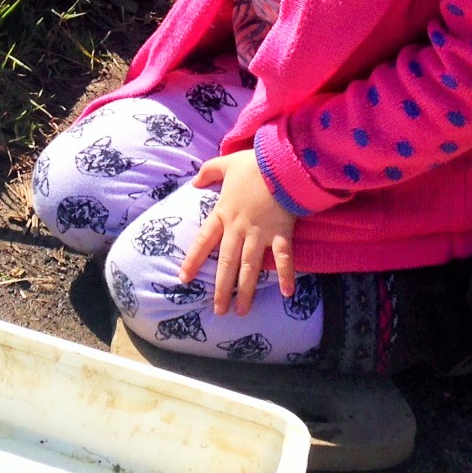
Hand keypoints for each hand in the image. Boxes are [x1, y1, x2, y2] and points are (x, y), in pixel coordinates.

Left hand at [180, 150, 297, 314]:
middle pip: (227, 262)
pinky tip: (288, 294)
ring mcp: (260, 233)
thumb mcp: (225, 164)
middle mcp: (239, 228)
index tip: (184, 279)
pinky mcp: (282, 233)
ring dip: (245, 291)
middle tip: (219, 310)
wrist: (281, 161)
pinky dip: (286, 275)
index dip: (193, 260)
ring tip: (241, 311)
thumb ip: (208, 172)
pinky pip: (284, 258)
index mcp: (223, 213)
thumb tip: (194, 182)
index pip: (204, 241)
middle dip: (222, 288)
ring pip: (249, 267)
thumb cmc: (254, 163)